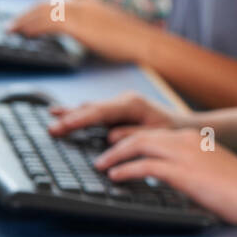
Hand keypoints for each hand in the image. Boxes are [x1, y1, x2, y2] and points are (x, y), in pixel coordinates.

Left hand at [8, 0, 148, 61]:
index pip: (56, 4)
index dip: (38, 11)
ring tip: (12, 30)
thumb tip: (88, 38)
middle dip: (26, 15)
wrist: (145, 44)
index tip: (27, 20)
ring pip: (43, 13)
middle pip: (45, 5)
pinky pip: (48, 23)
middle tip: (12, 26)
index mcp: (89, 4)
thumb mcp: (110, 33)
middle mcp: (82, 3)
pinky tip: (25, 35)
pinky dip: (34, 28)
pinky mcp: (78, 25)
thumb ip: (95, 32)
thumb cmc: (134, 43)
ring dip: (25, 21)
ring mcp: (80, 12)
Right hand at [48, 91, 181, 139]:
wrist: (186, 127)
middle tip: (50, 127)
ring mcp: (121, 104)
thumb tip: (110, 136)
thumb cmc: (173, 132)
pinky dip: (80, 113)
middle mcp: (124, 100)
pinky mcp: (119, 110)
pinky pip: (96, 112)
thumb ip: (132, 135)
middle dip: (70, 118)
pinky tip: (66, 113)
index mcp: (132, 104)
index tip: (62, 126)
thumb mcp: (156, 135)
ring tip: (52, 116)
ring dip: (72, 113)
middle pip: (91, 109)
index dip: (79, 120)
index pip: (99, 112)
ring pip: (92, 108)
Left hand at [94, 127, 236, 220]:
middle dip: (116, 144)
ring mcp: (184, 154)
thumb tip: (172, 182)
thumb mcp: (211, 173)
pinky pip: (145, 166)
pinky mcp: (183, 172)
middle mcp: (186, 140)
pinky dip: (126, 170)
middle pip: (140, 135)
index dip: (130, 138)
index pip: (154, 133)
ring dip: (115, 155)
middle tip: (101, 155)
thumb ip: (190, 171)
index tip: (115, 146)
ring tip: (101, 165)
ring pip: (138, 146)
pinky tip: (116, 176)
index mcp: (193, 138)